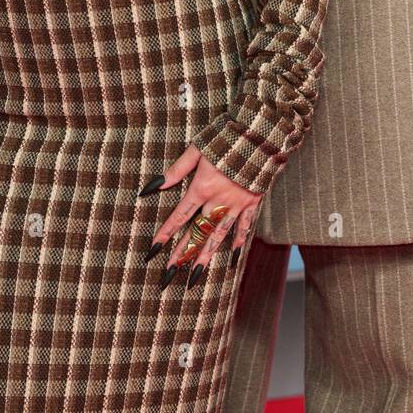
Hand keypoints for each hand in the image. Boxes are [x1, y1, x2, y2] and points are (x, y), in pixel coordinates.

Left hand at [145, 144, 261, 287]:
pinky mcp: (253, 203)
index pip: (180, 216)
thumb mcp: (196, 150)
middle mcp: (218, 201)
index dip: (166, 234)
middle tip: (170, 272)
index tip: (153, 250)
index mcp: (202, 188)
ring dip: (206, 255)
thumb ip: (177, 169)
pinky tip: (232, 257)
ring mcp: (237, 205)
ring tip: (195, 274)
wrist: (259, 137)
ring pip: (219, 235)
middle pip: (197, 231)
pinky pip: (245, 227)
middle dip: (182, 252)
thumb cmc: (225, 139)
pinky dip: (238, 242)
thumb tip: (155, 185)